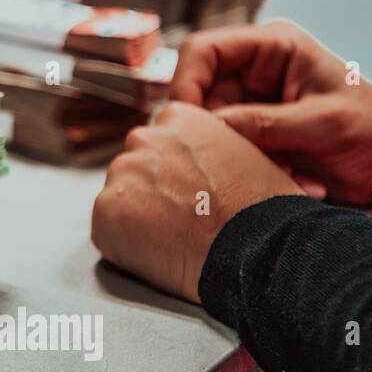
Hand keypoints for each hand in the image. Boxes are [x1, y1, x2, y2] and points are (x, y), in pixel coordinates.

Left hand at [91, 102, 302, 302]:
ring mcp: (121, 174)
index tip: (189, 188)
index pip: (160, 138)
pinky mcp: (105, 211)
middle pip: (136, 165)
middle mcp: (144, 138)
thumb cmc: (265, 211)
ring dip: (138, 215)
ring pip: (120, 195)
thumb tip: (203, 165)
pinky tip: (158, 253)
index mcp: (180, 118)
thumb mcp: (249, 156)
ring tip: (174, 238)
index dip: (175, 169)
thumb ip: (212, 149)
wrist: (257, 251)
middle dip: (153, 189)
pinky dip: (124, 243)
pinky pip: (107, 228)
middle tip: (181, 217)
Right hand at [171, 20, 371, 204]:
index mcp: (272, 47)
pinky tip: (284, 175)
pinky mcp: (255, 133)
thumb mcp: (323, 124)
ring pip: (209, 125)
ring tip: (275, 169)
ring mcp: (253, 103)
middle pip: (198, 92)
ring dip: (232, 153)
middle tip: (227, 157)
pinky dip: (244, 166)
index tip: (186, 123)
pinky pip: (227, 148)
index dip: (186, 83)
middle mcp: (254, 71)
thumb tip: (204, 128)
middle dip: (211, 128)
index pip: (202, 51)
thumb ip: (262, 123)